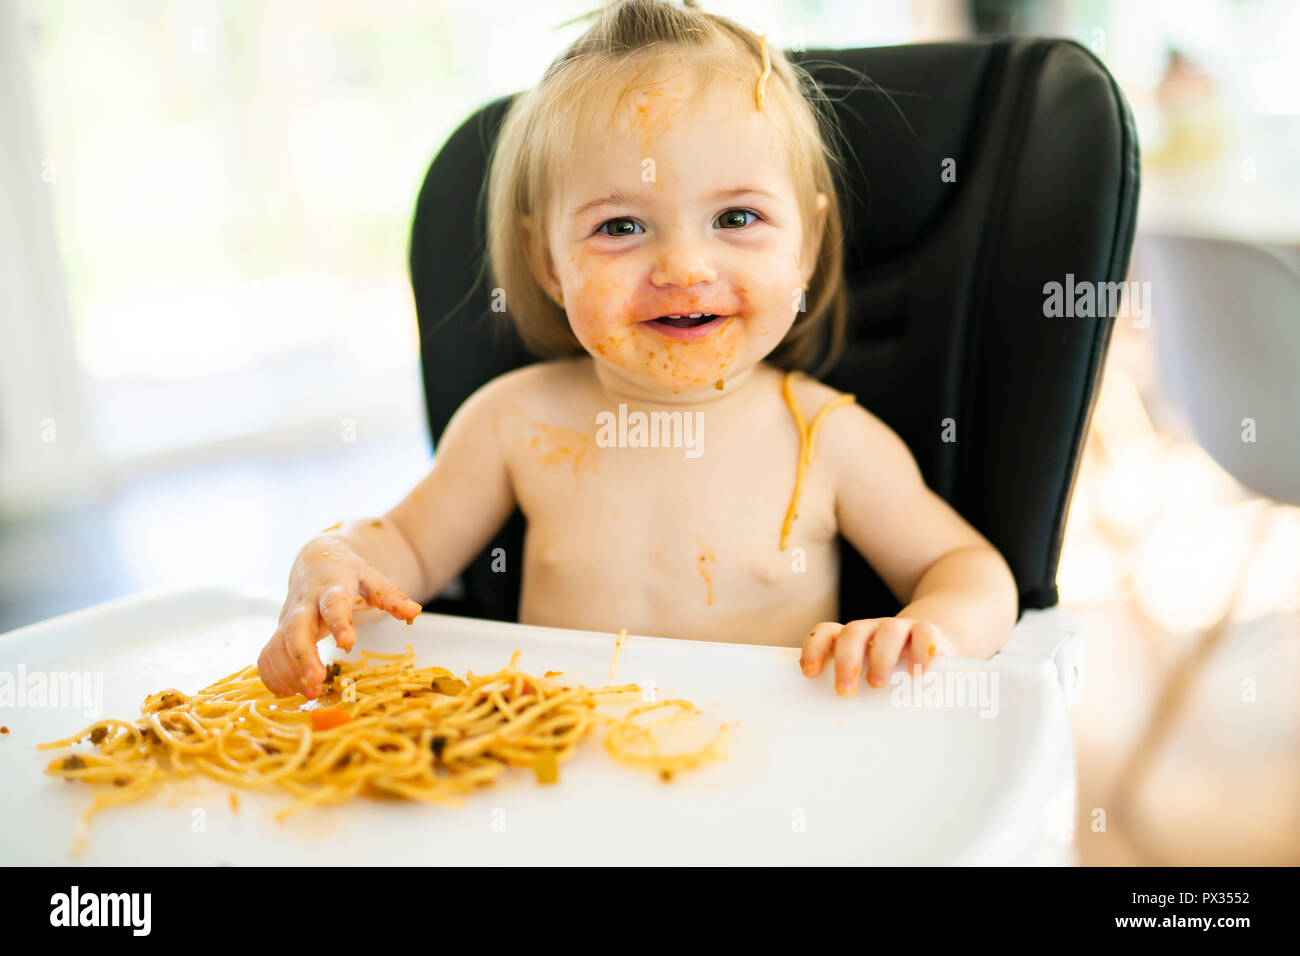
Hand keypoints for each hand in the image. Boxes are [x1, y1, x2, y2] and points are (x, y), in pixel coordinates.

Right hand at [257, 538, 421, 699]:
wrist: (316, 561)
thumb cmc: (348, 574)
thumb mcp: (373, 579)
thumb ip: (392, 596)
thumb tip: (415, 611)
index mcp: (332, 589)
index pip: (333, 605)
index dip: (340, 623)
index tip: (347, 643)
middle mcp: (305, 605)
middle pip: (295, 629)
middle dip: (302, 656)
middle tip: (316, 681)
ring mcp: (288, 619)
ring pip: (277, 645)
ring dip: (289, 672)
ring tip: (311, 692)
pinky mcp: (278, 632)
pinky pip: (266, 655)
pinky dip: (272, 675)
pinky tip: (289, 692)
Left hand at [799, 618, 955, 694]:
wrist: (930, 651)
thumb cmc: (892, 676)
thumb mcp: (868, 683)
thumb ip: (855, 696)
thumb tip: (840, 738)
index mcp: (851, 641)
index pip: (827, 633)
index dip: (814, 649)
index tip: (810, 674)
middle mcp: (872, 630)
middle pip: (853, 633)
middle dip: (846, 661)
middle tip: (845, 691)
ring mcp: (900, 628)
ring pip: (888, 630)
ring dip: (880, 657)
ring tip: (877, 684)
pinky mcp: (927, 632)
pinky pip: (924, 633)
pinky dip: (920, 651)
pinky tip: (917, 674)